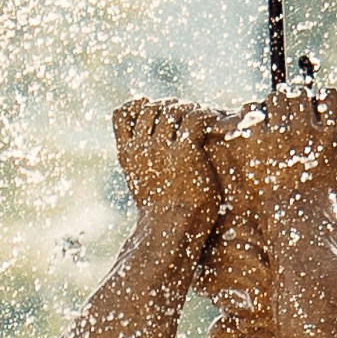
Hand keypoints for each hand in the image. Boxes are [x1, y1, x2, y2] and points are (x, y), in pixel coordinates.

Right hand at [107, 98, 221, 256]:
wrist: (169, 231)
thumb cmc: (162, 218)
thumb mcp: (143, 188)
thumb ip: (145, 168)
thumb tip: (153, 168)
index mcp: (127, 155)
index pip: (122, 114)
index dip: (138, 106)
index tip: (152, 107)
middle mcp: (141, 147)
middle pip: (150, 107)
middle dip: (169, 106)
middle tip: (187, 114)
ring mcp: (161, 148)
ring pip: (172, 109)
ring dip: (189, 109)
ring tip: (203, 118)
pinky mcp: (185, 151)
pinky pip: (194, 118)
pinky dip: (206, 116)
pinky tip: (214, 123)